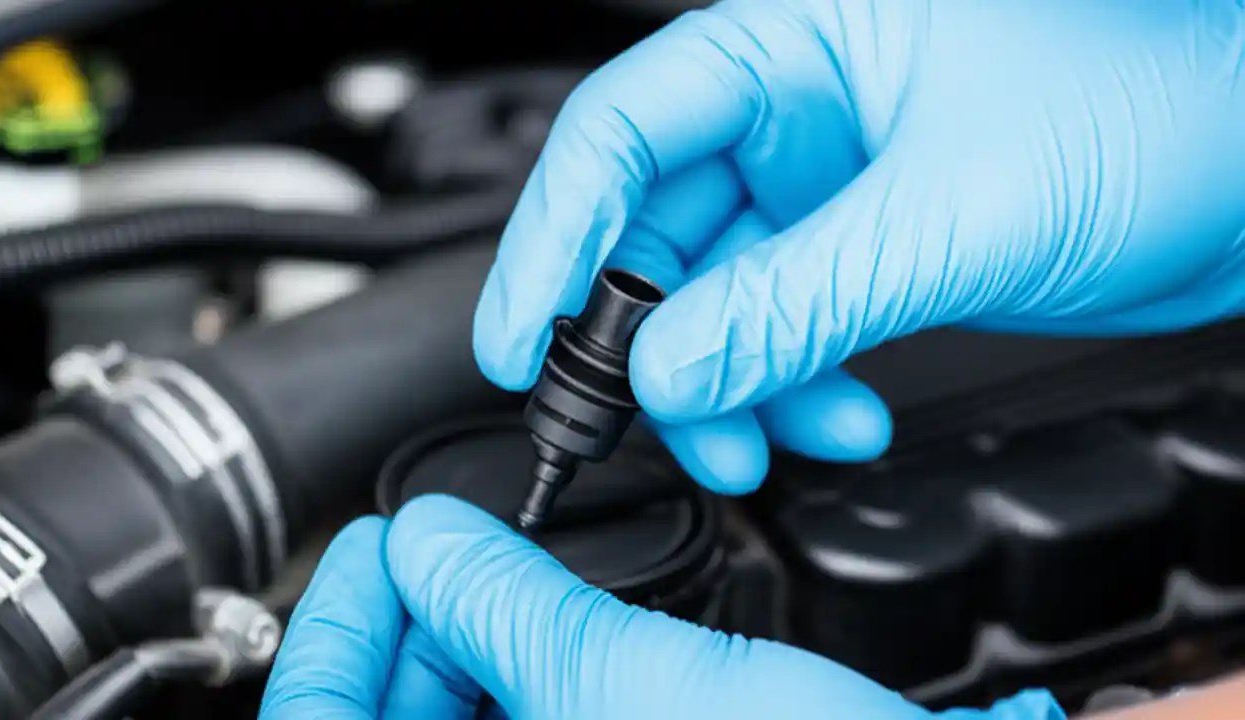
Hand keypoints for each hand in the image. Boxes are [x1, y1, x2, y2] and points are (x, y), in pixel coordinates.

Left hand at [259, 495, 1062, 719]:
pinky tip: (550, 623)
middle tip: (436, 546)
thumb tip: (434, 541)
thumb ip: (513, 605)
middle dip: (411, 632)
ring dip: (471, 646)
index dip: (330, 638)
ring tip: (493, 569)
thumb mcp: (643, 685)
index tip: (375, 553)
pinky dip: (530, 675)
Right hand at [472, 0, 1244, 492]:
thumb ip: (794, 299)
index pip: (619, 133)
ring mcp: (826, 184)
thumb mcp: (949, 213)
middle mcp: (794, 108)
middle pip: (654, 229)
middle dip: (646, 339)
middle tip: (635, 419)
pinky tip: (829, 414)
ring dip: (725, 383)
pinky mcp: (865, 248)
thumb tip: (674, 370)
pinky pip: (783, 328)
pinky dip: (789, 385)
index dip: (555, 238)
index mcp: (789, 41)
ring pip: (716, 296)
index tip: (520, 336)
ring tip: (755, 439)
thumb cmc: (1157, 101)